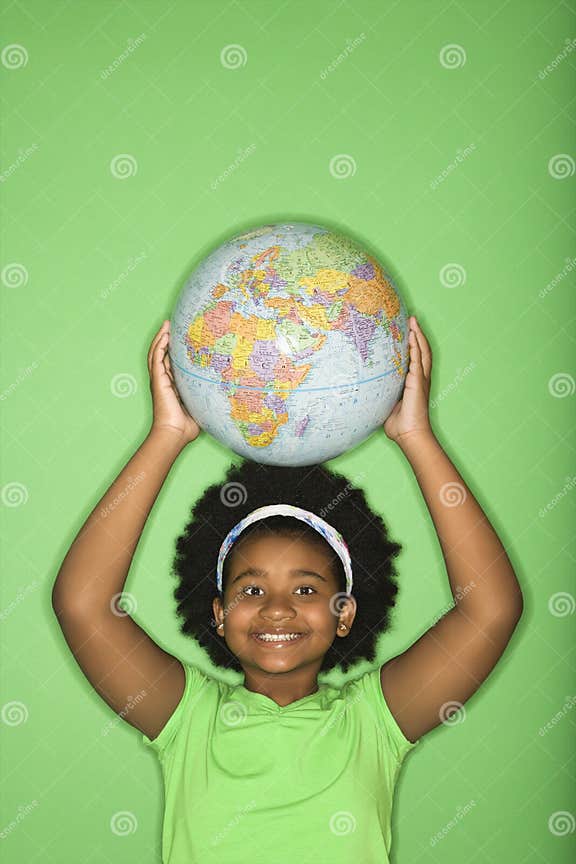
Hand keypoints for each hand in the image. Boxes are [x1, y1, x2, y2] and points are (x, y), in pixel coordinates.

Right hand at [147, 320, 201, 444]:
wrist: (175, 434)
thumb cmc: (188, 425)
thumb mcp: (201, 405)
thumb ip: (208, 395)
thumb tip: (225, 390)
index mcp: (173, 385)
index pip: (172, 362)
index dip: (175, 350)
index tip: (183, 337)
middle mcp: (164, 380)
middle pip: (163, 354)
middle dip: (167, 338)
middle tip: (173, 324)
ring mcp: (159, 379)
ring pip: (156, 353)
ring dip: (161, 337)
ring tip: (167, 324)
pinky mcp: (157, 380)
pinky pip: (156, 358)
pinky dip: (159, 345)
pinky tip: (164, 335)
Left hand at [383, 315, 432, 444]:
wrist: (409, 435)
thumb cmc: (399, 424)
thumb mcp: (388, 404)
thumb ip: (382, 394)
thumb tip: (367, 391)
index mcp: (414, 382)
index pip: (416, 358)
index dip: (414, 343)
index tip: (408, 330)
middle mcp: (420, 378)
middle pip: (422, 350)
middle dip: (417, 334)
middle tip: (412, 319)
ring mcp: (420, 379)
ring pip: (422, 352)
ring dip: (418, 336)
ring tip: (413, 322)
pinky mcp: (417, 382)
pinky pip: (417, 361)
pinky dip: (416, 347)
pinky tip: (413, 337)